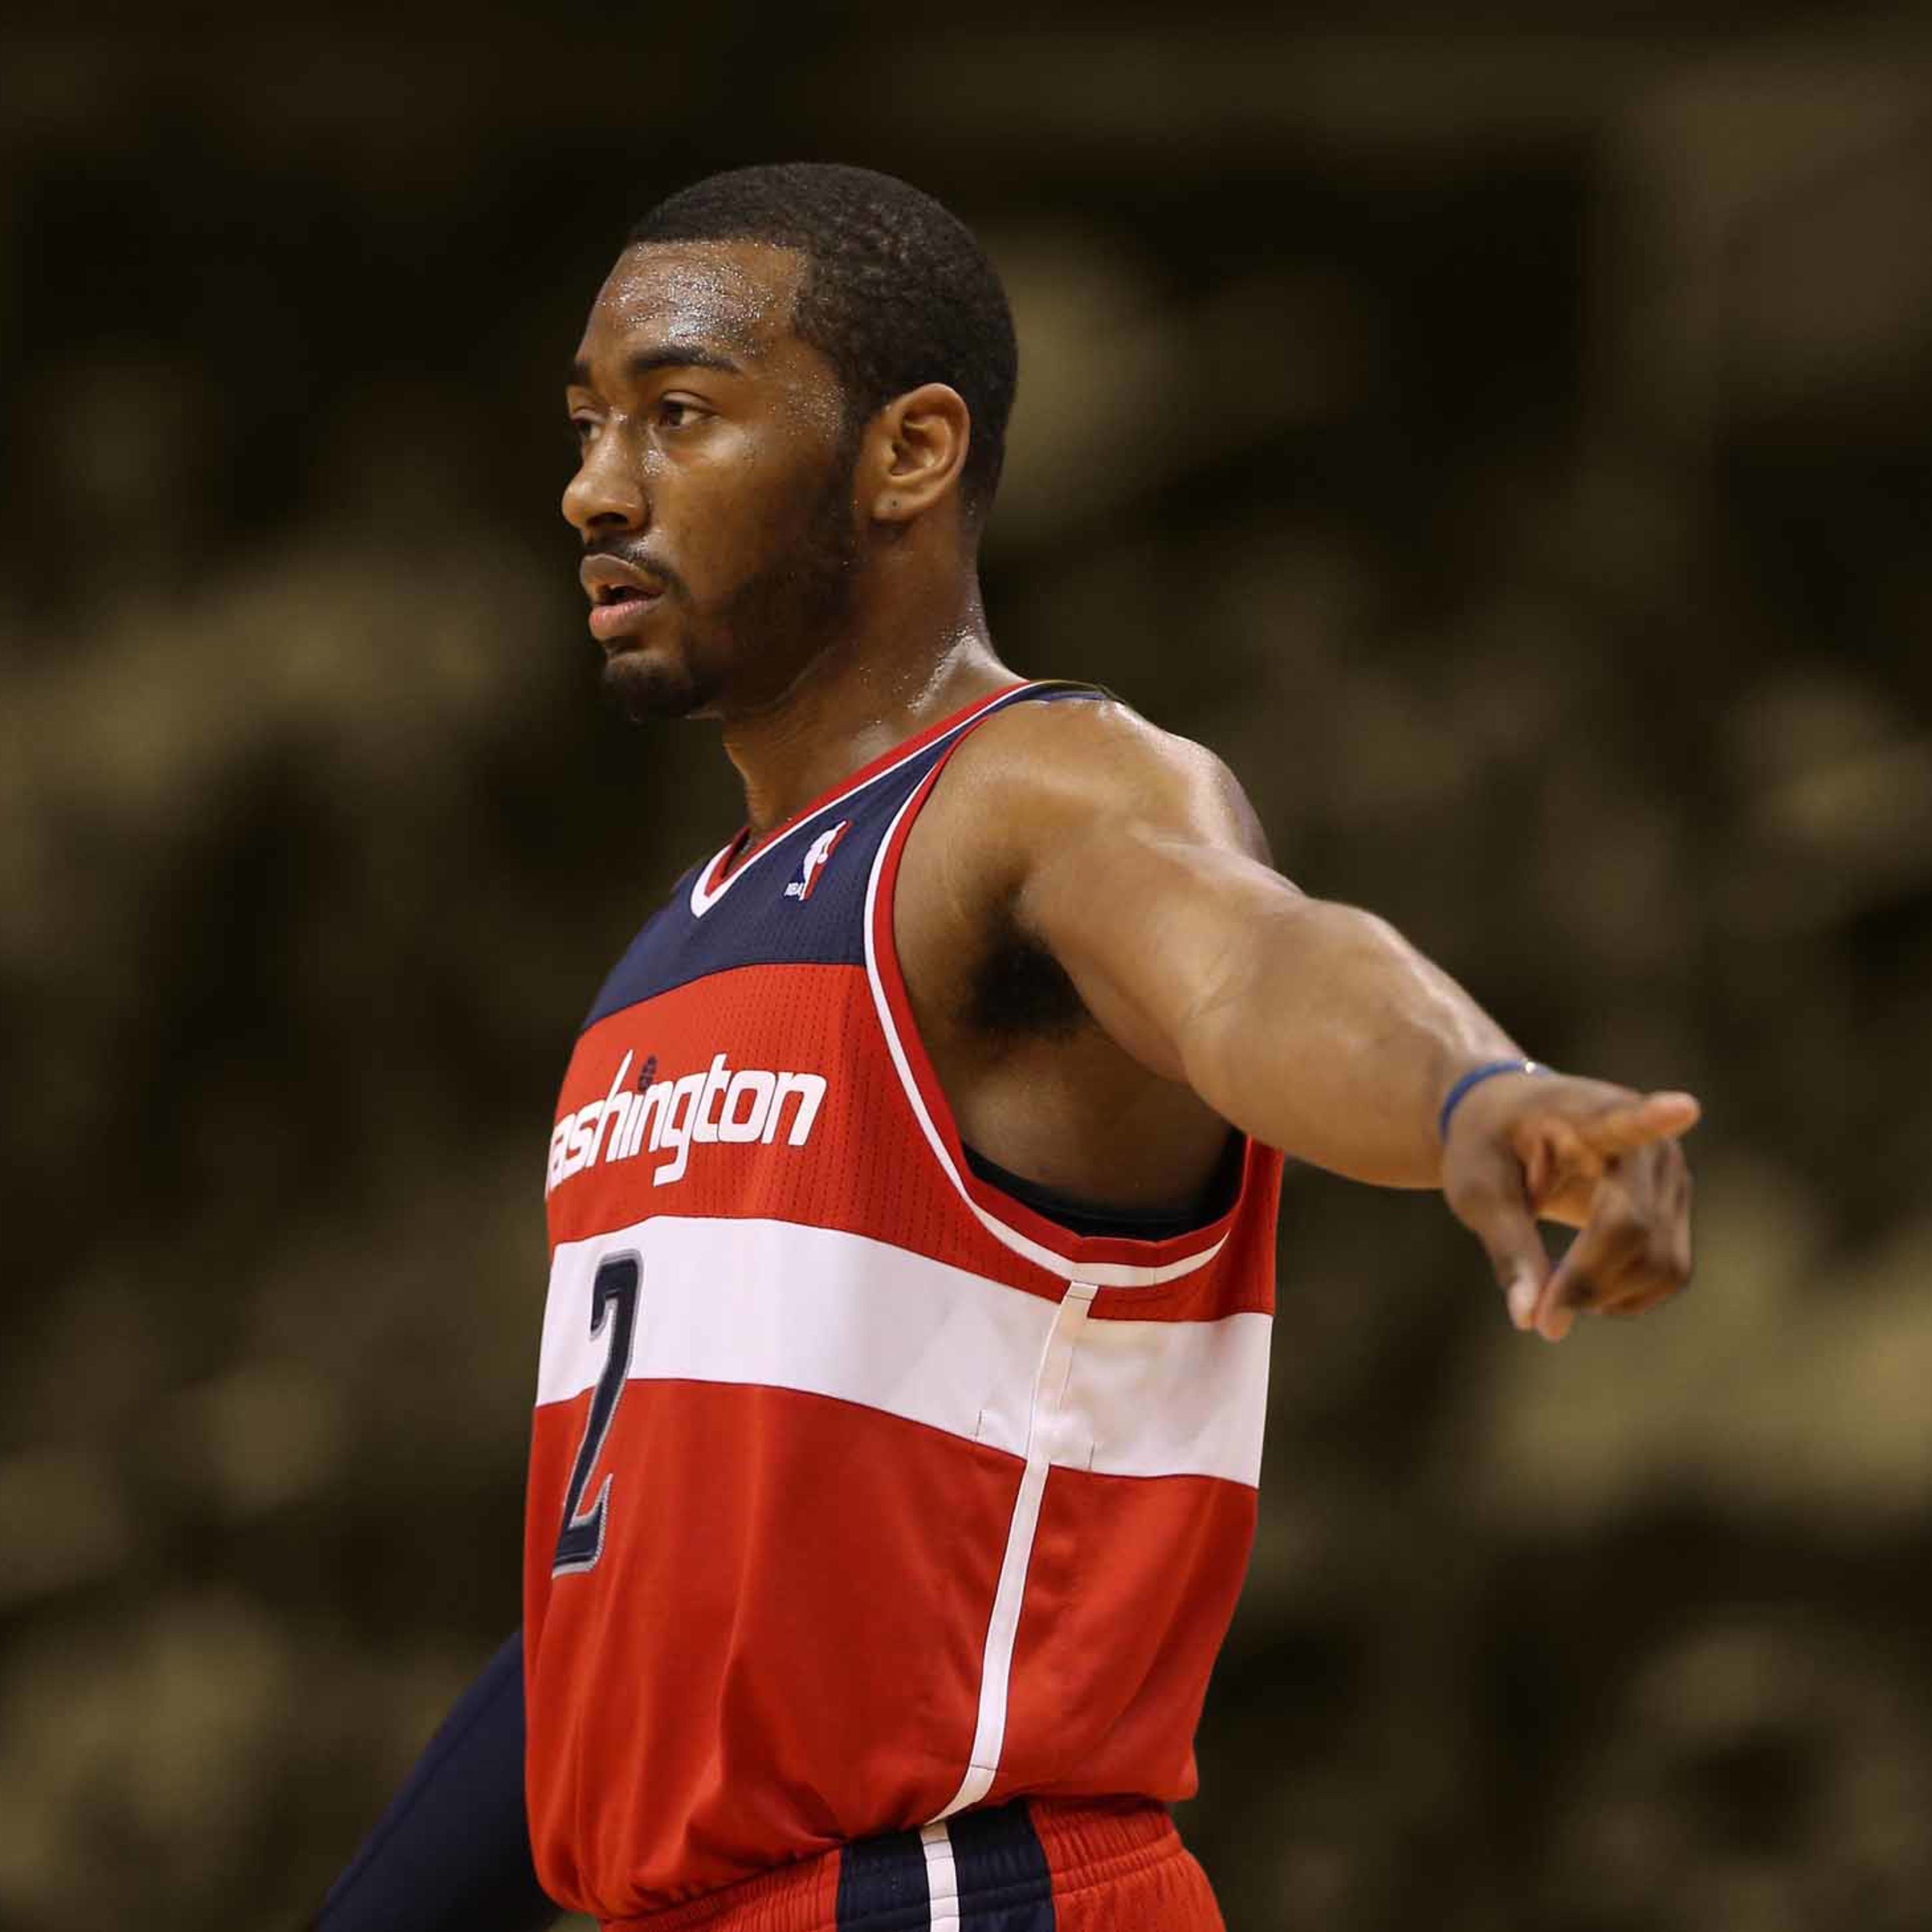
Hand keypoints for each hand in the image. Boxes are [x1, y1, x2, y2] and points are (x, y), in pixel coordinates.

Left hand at [1441, 1072, 1698, 1341]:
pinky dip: (1623, 1295)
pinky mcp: (1677, 1214)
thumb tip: (1528, 1319)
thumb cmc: (1489, 1148)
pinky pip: (1668, 1275)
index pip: (1630, 1119)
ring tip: (1550, 1287)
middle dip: (1587, 1281)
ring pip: (1662, 1264)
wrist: (1511, 1126)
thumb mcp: (1478, 1190)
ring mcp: (1673, 1181)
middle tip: (1538, 1317)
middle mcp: (1650, 1146)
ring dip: (1606, 1294)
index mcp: (1591, 1114)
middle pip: (1636, 1230)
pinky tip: (1580, 1284)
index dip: (1656, 1117)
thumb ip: (1508, 1248)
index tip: (1684, 1107)